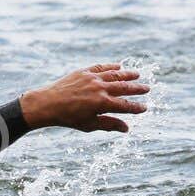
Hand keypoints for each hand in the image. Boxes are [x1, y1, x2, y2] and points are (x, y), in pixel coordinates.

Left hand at [20, 63, 148, 132]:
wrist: (47, 104)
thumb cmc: (68, 118)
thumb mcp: (89, 124)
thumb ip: (109, 124)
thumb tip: (127, 128)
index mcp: (102, 103)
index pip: (125, 105)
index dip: (136, 107)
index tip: (145, 108)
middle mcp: (100, 88)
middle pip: (124, 87)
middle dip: (137, 89)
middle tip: (147, 89)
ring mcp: (92, 78)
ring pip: (115, 74)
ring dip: (127, 74)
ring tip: (137, 74)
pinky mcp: (84, 72)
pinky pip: (101, 67)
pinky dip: (111, 67)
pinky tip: (118, 67)